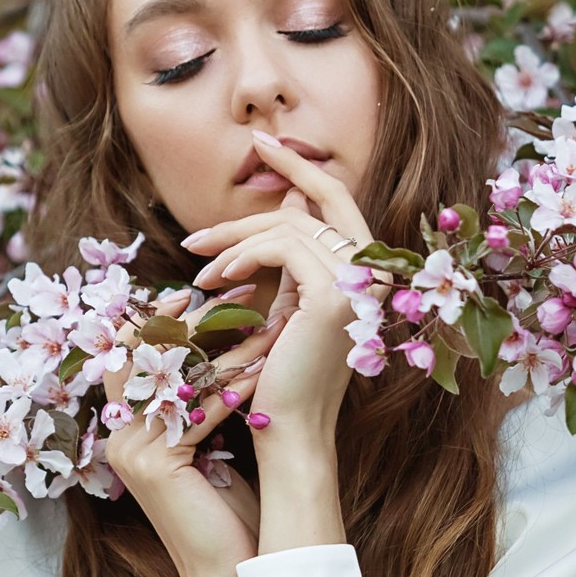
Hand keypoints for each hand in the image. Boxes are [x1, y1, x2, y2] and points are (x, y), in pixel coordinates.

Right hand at [102, 289, 279, 576]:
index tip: (210, 293)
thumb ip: (204, 401)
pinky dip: (231, 390)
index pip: (132, 351)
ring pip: (175, 377)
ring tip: (266, 328)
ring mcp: (131, 450)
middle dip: (196, 321)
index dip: (165, 317)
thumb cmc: (228, 512)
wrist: (227, 576)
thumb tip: (230, 343)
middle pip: (145, 352)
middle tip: (243, 296)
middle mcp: (119, 436)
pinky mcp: (155, 465)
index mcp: (126, 428)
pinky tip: (264, 373)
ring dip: (226, 350)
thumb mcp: (212, 445)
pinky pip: (195, 412)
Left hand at [181, 131, 375, 451]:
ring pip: (289, 224)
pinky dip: (240, 257)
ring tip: (198, 271)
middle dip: (266, 189)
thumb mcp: (290, 304)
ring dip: (233, 241)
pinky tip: (214, 283)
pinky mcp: (332, 294)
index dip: (302, 167)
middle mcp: (377, 271)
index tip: (263, 144)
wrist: (294, 432)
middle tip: (210, 209)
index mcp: (371, 271)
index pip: (338, 199)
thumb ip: (292, 256)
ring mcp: (360, 281)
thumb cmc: (285, 377)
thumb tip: (289, 198)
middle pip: (313, 204)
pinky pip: (279, 247)